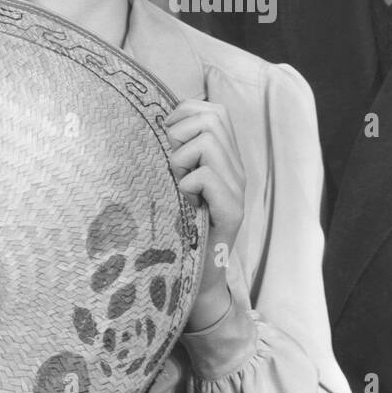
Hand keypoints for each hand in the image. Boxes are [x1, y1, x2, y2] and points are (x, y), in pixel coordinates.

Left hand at [164, 98, 244, 330]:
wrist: (196, 281)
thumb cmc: (178, 230)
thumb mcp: (174, 184)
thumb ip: (174, 155)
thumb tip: (154, 123)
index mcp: (225, 159)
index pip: (214, 111)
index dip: (186, 112)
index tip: (166, 137)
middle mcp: (236, 170)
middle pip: (214, 119)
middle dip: (181, 133)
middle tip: (171, 164)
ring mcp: (237, 190)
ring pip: (209, 142)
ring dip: (181, 159)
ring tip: (176, 183)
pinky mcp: (232, 212)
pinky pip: (208, 176)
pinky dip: (187, 183)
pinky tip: (183, 200)